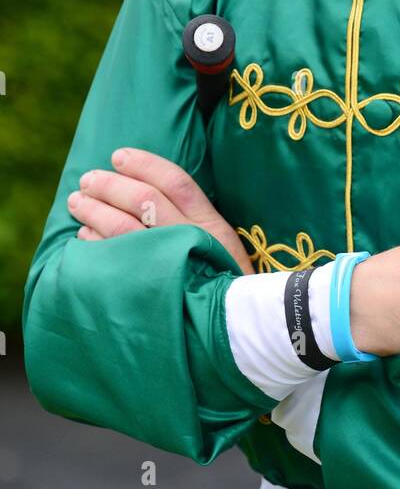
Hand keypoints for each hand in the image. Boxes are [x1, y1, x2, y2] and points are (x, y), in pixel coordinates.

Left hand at [67, 147, 255, 276]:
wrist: (234, 333)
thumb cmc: (224, 284)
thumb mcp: (222, 248)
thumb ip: (194, 220)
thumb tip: (147, 190)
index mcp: (212, 226)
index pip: (176, 183)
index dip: (145, 165)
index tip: (118, 155)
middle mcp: (193, 241)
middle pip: (145, 201)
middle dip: (111, 185)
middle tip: (88, 180)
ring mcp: (170, 268)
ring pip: (124, 229)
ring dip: (94, 211)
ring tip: (77, 203)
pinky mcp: (149, 293)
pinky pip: (113, 262)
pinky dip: (95, 244)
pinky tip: (84, 236)